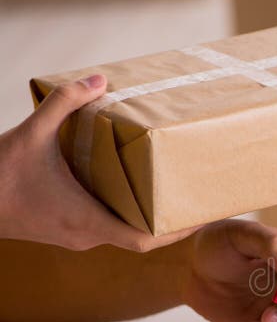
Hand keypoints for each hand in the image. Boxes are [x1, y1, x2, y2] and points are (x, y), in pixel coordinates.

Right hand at [0, 74, 195, 250]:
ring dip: (146, 217)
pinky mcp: (65, 231)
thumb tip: (98, 80)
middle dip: (168, 221)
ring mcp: (75, 237)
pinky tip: (130, 191)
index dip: (176, 232)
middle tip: (193, 200)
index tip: (199, 217)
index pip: (145, 241)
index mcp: (87, 221)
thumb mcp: (32, 134)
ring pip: (122, 232)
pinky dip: (124, 214)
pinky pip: (105, 227)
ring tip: (169, 194)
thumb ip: (64, 104)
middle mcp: (86, 236)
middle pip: (141, 237)